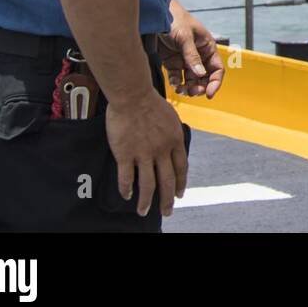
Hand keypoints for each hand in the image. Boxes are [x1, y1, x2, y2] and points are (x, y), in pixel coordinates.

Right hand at [106, 89, 187, 217]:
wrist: (133, 95)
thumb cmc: (151, 102)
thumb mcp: (171, 117)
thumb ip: (172, 134)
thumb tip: (173, 145)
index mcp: (175, 140)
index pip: (181, 168)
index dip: (181, 183)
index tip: (180, 194)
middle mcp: (162, 150)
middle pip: (167, 181)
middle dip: (168, 199)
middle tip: (167, 211)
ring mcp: (144, 153)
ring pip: (148, 184)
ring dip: (147, 201)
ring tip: (144, 211)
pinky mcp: (126, 154)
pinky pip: (127, 177)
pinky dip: (127, 189)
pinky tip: (127, 195)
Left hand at [160, 0, 223, 98]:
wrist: (156, 14)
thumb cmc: (175, 20)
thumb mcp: (185, 37)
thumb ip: (192, 56)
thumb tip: (201, 74)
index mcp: (208, 47)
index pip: (217, 69)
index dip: (215, 82)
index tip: (209, 94)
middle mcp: (199, 55)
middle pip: (204, 78)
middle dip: (200, 87)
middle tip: (192, 92)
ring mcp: (185, 59)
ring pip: (191, 80)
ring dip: (188, 87)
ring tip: (181, 90)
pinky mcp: (172, 62)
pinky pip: (177, 77)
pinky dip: (177, 83)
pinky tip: (174, 84)